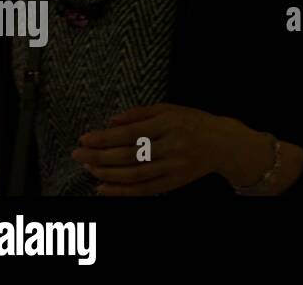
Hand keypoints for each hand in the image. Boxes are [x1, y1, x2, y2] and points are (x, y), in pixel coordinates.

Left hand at [74, 103, 231, 194]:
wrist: (223, 143)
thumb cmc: (193, 123)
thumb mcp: (171, 110)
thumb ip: (140, 114)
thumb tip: (111, 122)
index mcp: (170, 123)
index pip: (131, 133)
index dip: (105, 137)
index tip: (84, 139)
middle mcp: (173, 145)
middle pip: (130, 155)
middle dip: (100, 156)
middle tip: (78, 155)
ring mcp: (174, 166)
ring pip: (134, 174)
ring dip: (107, 174)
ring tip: (89, 169)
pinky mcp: (174, 182)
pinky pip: (144, 190)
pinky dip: (121, 191)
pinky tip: (103, 189)